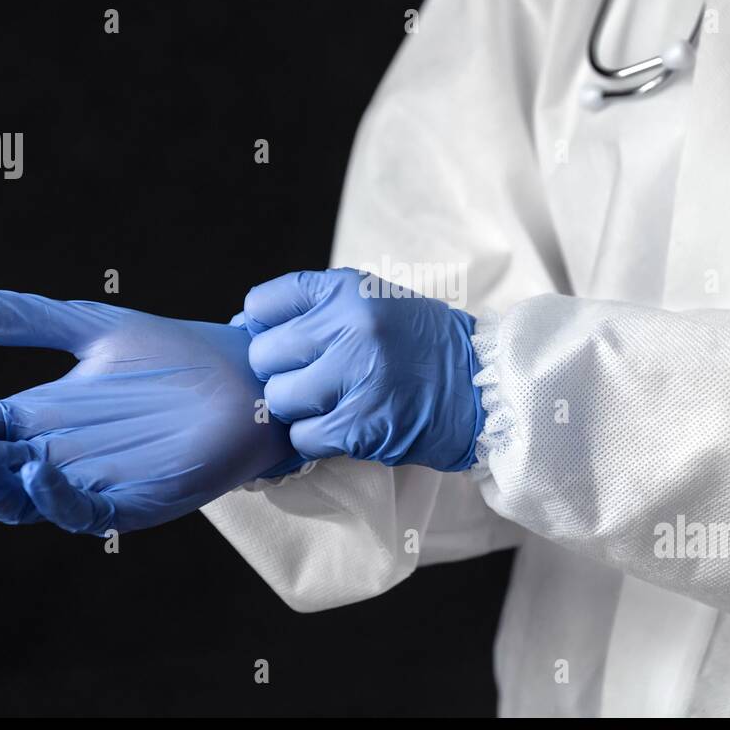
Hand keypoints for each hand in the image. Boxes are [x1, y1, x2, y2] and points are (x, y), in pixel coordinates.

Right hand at [0, 291, 299, 533]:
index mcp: (40, 419)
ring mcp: (91, 485)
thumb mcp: (93, 327)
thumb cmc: (176, 354)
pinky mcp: (132, 505)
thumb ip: (28, 318)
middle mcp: (55, 457)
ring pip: (19, 503)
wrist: (248, 376)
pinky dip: (54, 498)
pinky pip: (82, 515)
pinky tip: (39, 469)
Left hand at [243, 268, 483, 470]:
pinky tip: (345, 428)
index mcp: (348, 290)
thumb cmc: (425, 346)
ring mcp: (356, 374)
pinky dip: (316, 439)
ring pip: (280, 399)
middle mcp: (350, 325)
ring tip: (332, 406)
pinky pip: (303, 437)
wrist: (485, 386)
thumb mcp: (376, 304)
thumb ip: (319, 312)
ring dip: (299, 411)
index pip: (263, 303)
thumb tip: (244, 328)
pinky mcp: (361, 423)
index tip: (279, 344)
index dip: (261, 328)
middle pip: (264, 356)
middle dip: (281, 373)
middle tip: (312, 381)